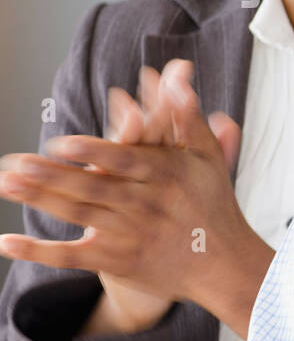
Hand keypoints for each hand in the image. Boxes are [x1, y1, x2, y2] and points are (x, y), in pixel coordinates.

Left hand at [0, 61, 267, 336]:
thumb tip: (178, 74)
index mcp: (166, 176)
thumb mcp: (207, 157)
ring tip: (7, 184)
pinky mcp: (118, 260)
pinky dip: (39, 251)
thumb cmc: (213, 204)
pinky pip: (73, 256)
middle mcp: (146, 205)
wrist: (224, 266)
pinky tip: (7, 243)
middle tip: (14, 163)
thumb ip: (187, 115)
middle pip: (93, 188)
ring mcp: (130, 235)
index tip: (60, 142)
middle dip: (51, 176)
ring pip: (79, 215)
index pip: (123, 161)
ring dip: (39, 200)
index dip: (92, 152)